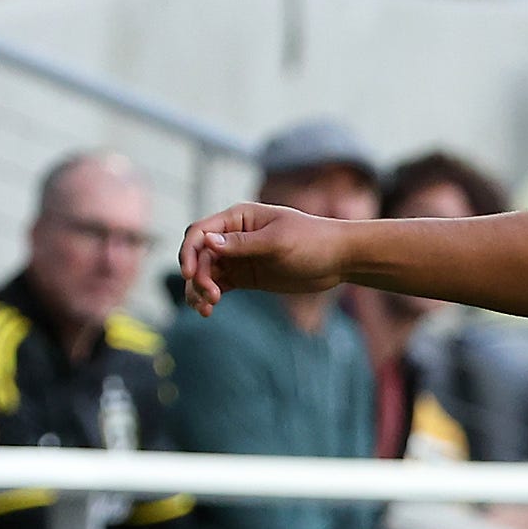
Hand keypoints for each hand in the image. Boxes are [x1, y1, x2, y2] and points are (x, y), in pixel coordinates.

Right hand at [178, 202, 350, 313]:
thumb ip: (243, 244)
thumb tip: (208, 241)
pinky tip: (207, 310)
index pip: (200, 232)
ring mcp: (238, 257)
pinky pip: (218, 285)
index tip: (190, 275)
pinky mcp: (245, 276)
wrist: (338, 259)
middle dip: (198, 276)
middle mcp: (233, 236)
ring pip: (205, 272)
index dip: (189, 252)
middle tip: (211, 296)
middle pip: (199, 255)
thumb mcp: (278, 242)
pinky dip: (209, 296)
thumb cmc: (312, 242)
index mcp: (238, 218)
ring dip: (199, 289)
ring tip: (205, 309)